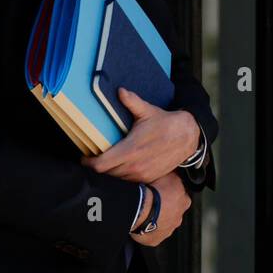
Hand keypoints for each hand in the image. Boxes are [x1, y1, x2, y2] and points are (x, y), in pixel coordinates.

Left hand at [82, 88, 199, 183]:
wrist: (188, 137)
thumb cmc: (166, 124)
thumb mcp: (148, 111)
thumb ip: (132, 102)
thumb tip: (120, 91)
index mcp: (130, 150)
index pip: (100, 165)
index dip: (88, 162)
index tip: (84, 157)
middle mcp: (135, 166)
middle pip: (106, 174)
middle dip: (98, 167)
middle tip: (95, 157)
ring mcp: (143, 174)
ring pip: (117, 179)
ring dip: (111, 172)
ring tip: (109, 162)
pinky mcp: (150, 178)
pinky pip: (130, 182)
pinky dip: (124, 176)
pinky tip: (123, 166)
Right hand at [130, 171, 191, 246]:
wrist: (140, 206)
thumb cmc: (153, 190)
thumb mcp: (169, 175)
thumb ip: (174, 176)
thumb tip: (175, 172)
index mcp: (184, 202)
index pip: (180, 198)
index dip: (169, 194)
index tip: (160, 192)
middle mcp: (178, 218)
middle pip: (172, 212)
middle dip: (164, 209)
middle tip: (152, 203)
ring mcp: (168, 230)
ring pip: (163, 224)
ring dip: (156, 219)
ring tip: (144, 213)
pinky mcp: (156, 239)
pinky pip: (151, 235)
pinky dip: (147, 230)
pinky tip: (140, 223)